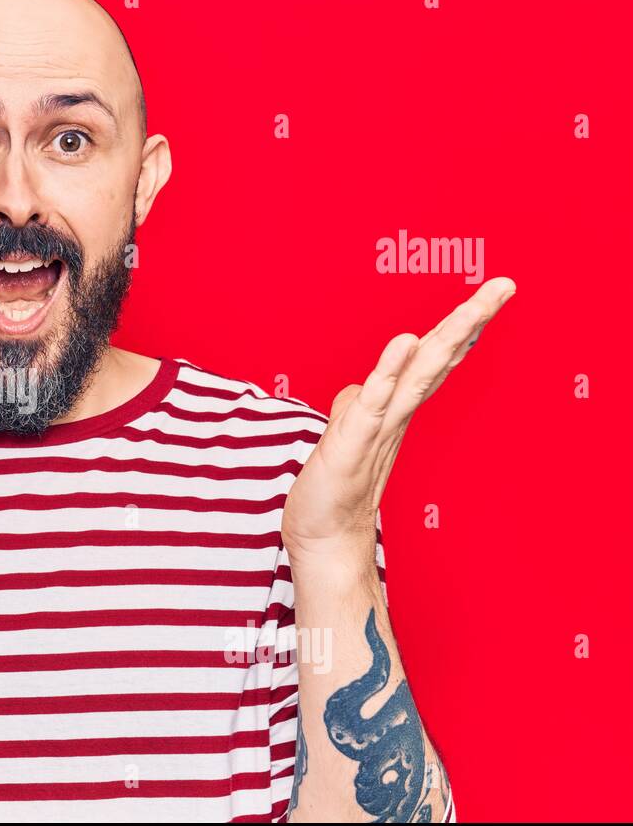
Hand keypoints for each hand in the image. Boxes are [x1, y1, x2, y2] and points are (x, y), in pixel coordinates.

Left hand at [281, 277, 516, 561]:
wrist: (322, 540)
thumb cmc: (333, 492)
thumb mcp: (342, 437)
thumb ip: (355, 410)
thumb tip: (358, 390)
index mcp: (394, 410)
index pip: (431, 362)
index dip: (458, 328)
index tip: (489, 296)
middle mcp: (394, 416)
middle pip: (436, 360)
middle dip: (469, 321)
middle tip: (504, 286)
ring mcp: (377, 429)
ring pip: (417, 375)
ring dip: (444, 338)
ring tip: (475, 305)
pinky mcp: (352, 442)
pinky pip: (373, 401)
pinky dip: (389, 370)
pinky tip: (405, 342)